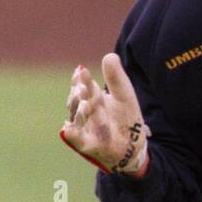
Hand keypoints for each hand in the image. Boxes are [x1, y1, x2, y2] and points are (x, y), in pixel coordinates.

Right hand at [60, 54, 150, 175]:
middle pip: (78, 101)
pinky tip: (67, 129)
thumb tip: (110, 56)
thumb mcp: (124, 96)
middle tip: (83, 87)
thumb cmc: (125, 119)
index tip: (81, 70)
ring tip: (86, 105)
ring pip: (77, 120)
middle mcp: (84, 113)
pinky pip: (77, 140)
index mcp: (91, 98)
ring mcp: (84, 129)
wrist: (134, 145)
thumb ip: (116, 79)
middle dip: (79, 94)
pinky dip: (71, 135)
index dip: (80, 79)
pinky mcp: (89, 146)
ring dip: (79, 112)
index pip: (82, 86)